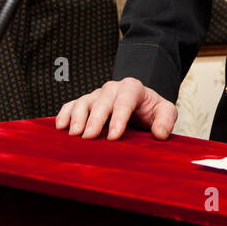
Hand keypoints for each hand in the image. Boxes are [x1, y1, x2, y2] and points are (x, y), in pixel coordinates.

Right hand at [55, 77, 177, 139]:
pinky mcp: (86, 102)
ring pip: (84, 101)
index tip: (113, 136)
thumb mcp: (166, 112)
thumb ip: (166, 120)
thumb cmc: (152, 110)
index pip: (125, 100)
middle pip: (102, 101)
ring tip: (73, 135)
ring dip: (77, 117)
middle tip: (88, 137)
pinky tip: (60, 127)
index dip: (118, 118)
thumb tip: (159, 133)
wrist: (141, 105)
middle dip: (94, 119)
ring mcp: (97, 94)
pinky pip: (72, 105)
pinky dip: (65, 114)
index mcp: (132, 88)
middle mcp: (112, 88)